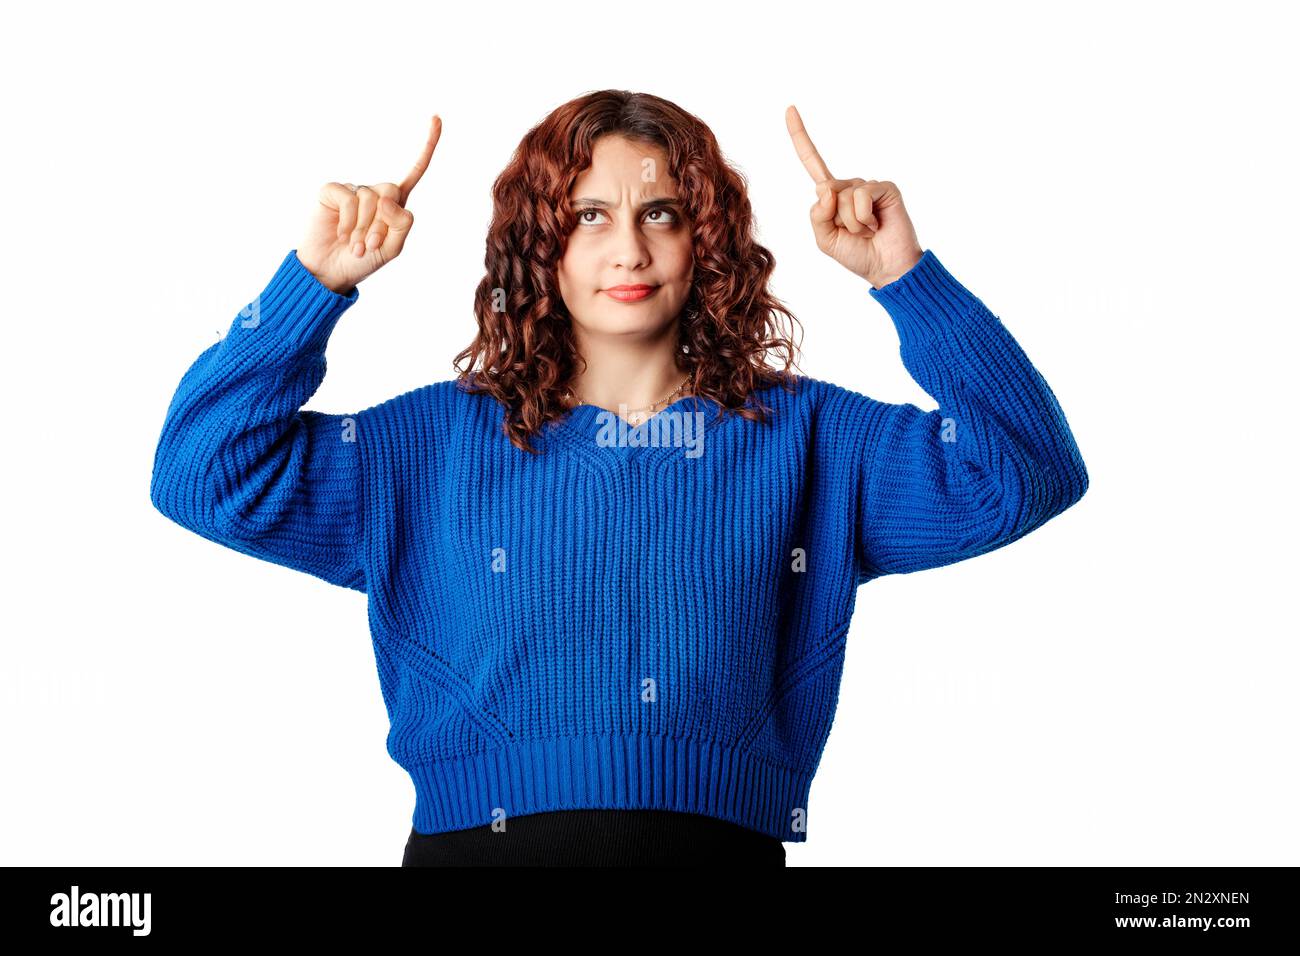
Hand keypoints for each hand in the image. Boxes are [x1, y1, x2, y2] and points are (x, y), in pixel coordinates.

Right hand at [296, 115, 441, 294]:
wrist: (331, 270)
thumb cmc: (362, 260)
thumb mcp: (392, 248)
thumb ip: (401, 223)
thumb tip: (388, 197)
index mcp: (395, 204)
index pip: (414, 172)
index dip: (427, 146)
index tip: (436, 118)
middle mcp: (375, 193)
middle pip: (391, 193)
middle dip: (382, 225)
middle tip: (370, 246)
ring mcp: (353, 190)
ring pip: (370, 198)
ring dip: (364, 228)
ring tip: (355, 245)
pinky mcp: (333, 191)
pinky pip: (349, 199)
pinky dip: (348, 222)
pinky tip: (342, 235)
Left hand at [785, 105, 922, 288]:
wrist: (887, 267)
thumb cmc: (857, 254)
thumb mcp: (825, 239)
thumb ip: (817, 215)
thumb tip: (825, 188)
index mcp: (831, 196)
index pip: (812, 162)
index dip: (800, 137)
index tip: (789, 109)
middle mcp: (848, 186)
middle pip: (826, 192)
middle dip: (836, 219)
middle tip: (855, 234)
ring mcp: (867, 186)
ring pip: (843, 196)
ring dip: (852, 222)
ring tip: (868, 231)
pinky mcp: (885, 188)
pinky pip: (861, 196)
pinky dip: (864, 217)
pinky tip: (877, 225)